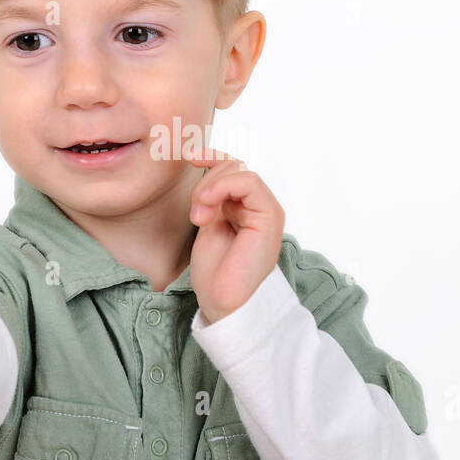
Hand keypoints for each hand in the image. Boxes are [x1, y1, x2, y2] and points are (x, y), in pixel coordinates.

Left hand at [184, 146, 284, 325]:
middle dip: (205, 182)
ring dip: (210, 188)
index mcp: (245, 207)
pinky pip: (248, 182)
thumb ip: (211, 198)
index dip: (211, 157)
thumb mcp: (208, 224)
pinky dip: (223, 186)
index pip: (232, 168)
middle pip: (232, 166)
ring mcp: (266, 210)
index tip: (189, 158)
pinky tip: (208, 205)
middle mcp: (258, 206)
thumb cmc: (216, 272)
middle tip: (195, 214)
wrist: (225, 302)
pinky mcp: (269, 216)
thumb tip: (205, 168)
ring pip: (238, 170)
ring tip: (199, 217)